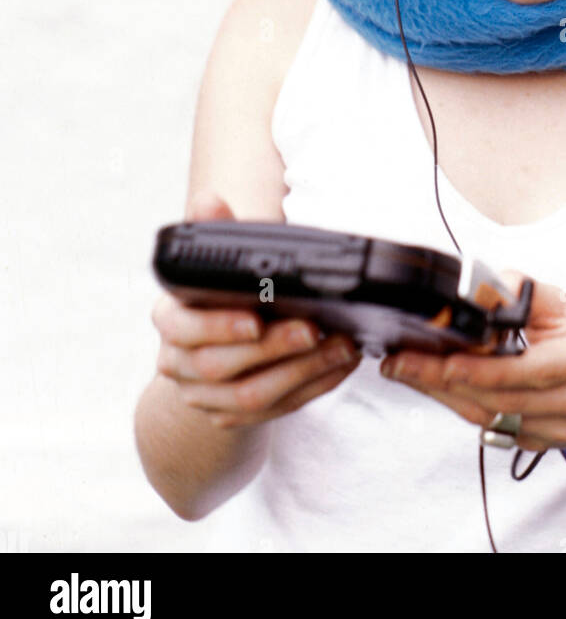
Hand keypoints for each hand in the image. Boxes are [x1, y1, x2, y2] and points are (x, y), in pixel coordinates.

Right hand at [153, 192, 361, 427]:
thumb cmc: (221, 293)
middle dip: (272, 348)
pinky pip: (276, 410)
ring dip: (302, 371)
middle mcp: (179, 363)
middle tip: (314, 329)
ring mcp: (204, 397)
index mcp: (170, 319)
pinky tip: (340, 366)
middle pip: (220, 367)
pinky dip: (313, 387)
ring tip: (340, 347)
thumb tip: (208, 201)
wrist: (210, 347)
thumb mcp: (216, 261)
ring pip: (251, 397)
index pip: (184, 329)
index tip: (255, 319)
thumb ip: (214, 230)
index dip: (219, 326)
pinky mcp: (233, 417)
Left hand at [379, 272, 565, 453]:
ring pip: (491, 415)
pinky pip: (491, 426)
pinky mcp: (540, 445)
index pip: (530, 369)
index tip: (442, 357)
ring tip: (406, 370)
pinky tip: (433, 385)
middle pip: (502, 396)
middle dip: (445, 379)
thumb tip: (482, 289)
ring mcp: (562, 431)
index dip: (483, 367)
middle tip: (402, 362)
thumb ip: (525, 294)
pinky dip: (459, 404)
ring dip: (443, 393)